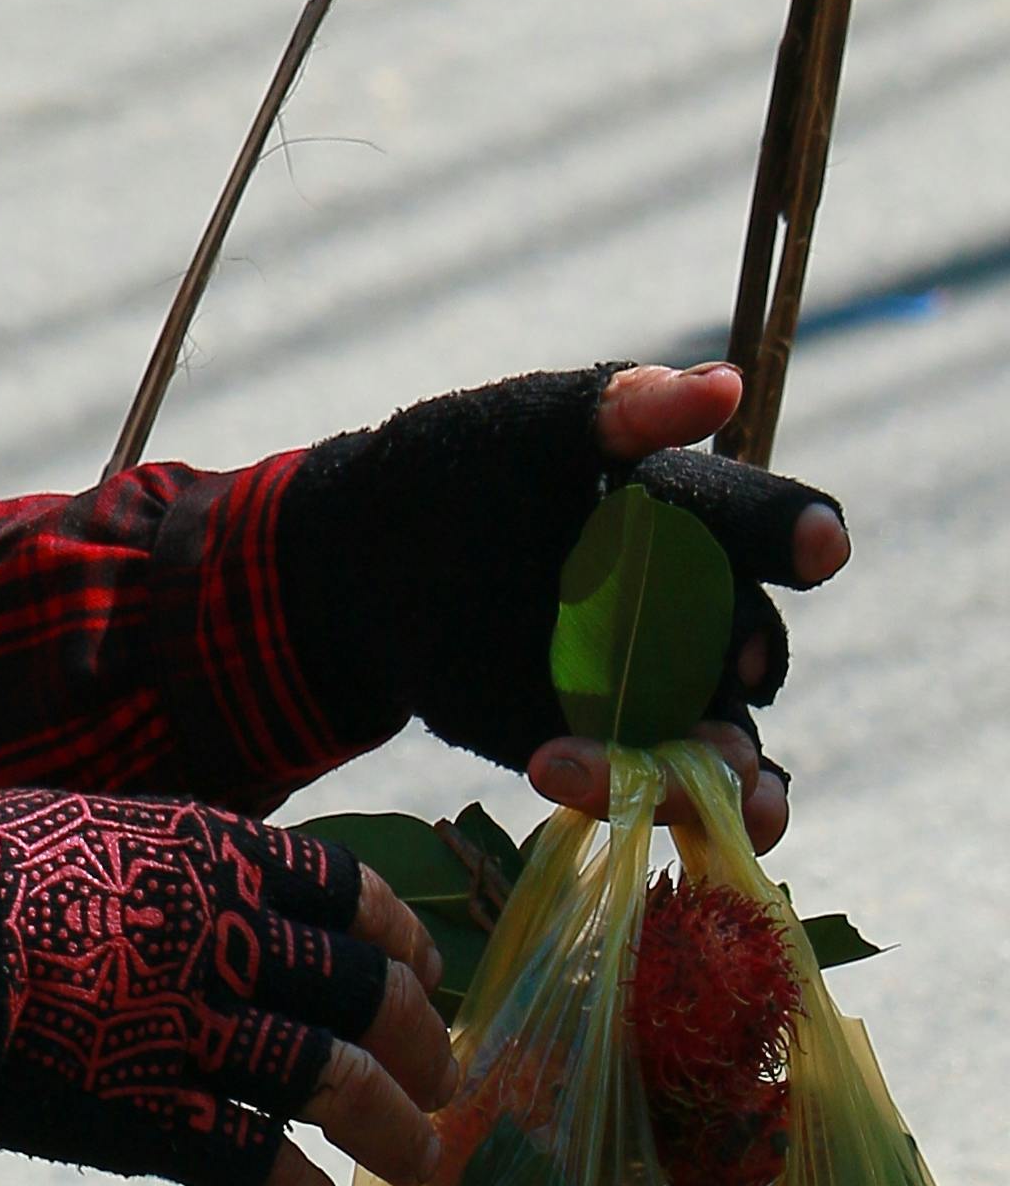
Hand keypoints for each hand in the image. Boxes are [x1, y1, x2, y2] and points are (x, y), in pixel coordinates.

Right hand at [0, 790, 452, 1185]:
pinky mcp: (150, 1114)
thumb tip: (203, 894)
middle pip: (368, 995)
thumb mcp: (101, 832)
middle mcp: (233, 941)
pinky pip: (254, 1162)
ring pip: (338, 1084)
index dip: (400, 941)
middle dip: (421, 1041)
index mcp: (222, 859)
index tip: (421, 970)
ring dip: (395, 1126)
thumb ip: (173, 871)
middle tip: (444, 1079)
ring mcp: (198, 1030)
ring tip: (418, 1159)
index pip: (353, 898)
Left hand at [277, 358, 846, 851]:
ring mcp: (659, 691)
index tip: (818, 548)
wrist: (366, 567)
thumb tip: (725, 387)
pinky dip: (636, 799)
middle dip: (751, 656)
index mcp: (690, 514)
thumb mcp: (523, 429)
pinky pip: (653, 792)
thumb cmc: (458, 472)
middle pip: (753, 645)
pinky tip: (568, 776)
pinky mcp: (608, 753)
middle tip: (738, 666)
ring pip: (729, 746)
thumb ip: (614, 411)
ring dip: (725, 770)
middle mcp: (697, 608)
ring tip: (712, 783)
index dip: (793, 533)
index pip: (762, 524)